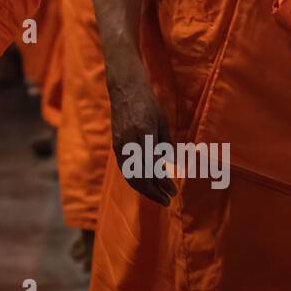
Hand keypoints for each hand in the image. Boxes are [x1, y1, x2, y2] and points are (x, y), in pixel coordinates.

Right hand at [109, 80, 176, 206]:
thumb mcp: (162, 122)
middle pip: (139, 177)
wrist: (125, 90)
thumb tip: (172, 165)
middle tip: (167, 200)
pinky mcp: (116, 146)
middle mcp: (129, 143)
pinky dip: (135, 179)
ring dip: (144, 189)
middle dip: (153, 192)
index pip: (152, 168)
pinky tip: (145, 183)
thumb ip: (167, 144)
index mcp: (144, 136)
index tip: (174, 191)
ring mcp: (120, 145)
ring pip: (130, 175)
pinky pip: (125, 169)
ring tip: (157, 195)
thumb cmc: (148, 103)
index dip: (163, 183)